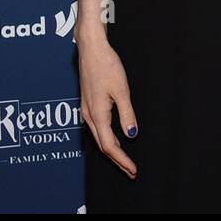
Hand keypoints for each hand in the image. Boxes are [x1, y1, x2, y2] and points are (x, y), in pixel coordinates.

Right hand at [79, 37, 138, 178]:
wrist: (90, 48)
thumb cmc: (106, 65)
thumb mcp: (122, 90)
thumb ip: (127, 113)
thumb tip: (131, 134)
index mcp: (97, 114)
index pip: (109, 146)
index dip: (122, 160)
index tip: (133, 170)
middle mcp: (89, 115)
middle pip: (102, 145)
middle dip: (117, 160)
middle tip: (131, 171)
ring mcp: (87, 110)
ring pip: (99, 138)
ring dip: (112, 150)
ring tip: (125, 160)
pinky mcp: (88, 104)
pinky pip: (97, 128)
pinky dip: (107, 138)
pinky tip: (115, 138)